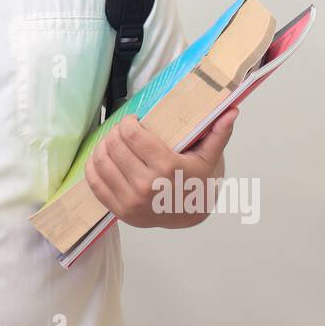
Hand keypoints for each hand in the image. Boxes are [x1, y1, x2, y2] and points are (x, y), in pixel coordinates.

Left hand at [84, 108, 238, 228]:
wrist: (188, 216)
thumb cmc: (196, 181)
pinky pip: (95, 183)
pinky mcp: (119, 211)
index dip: (128, 123)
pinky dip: (93, 166)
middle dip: (115, 132)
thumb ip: (218, 132)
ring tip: (111, 141)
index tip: (133, 121)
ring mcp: (131, 200)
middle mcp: (147, 185)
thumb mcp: (209, 157)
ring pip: (102, 162)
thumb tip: (232, 110)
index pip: (133, 135)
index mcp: (167, 168)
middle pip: (115, 146)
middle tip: (122, 131)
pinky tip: (101, 157)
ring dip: (102, 145)